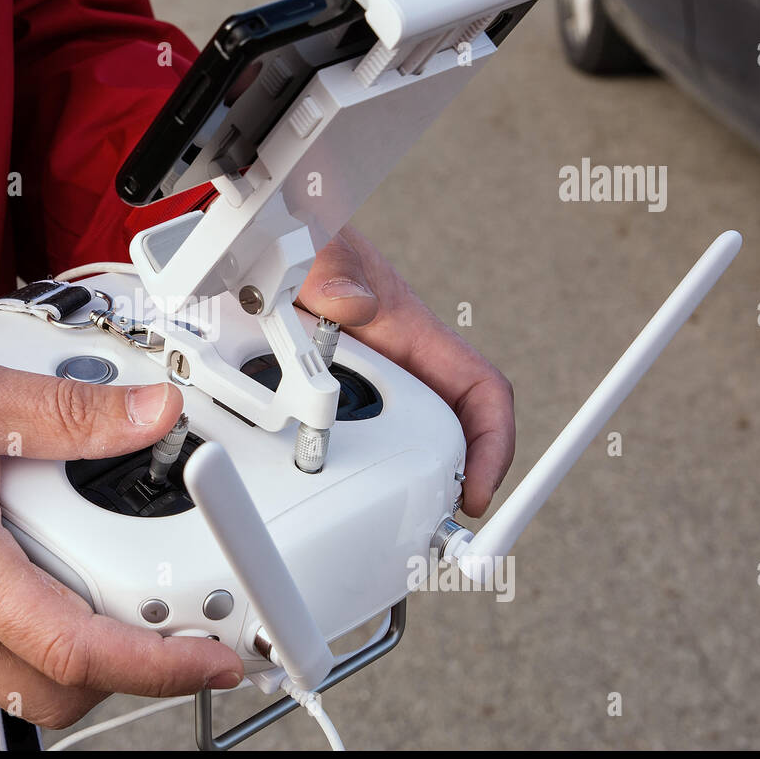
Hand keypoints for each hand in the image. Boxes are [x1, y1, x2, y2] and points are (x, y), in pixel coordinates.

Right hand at [0, 351, 243, 727]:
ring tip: (105, 581)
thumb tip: (153, 413)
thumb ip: (67, 413)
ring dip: (78, 651)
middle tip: (167, 618)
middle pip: (56, 691)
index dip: (159, 666)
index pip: (75, 650)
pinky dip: (31, 632)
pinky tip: (38, 568)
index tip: (214, 660)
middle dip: (126, 670)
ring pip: (21, 683)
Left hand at [298, 226, 515, 516]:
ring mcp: (360, 374)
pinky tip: (313, 481)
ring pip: (390, 437)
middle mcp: (392, 357)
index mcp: (406, 330)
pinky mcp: (324, 383)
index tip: (477, 493)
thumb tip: (355, 306)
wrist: (267, 228)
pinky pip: (339, 430)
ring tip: (374, 520)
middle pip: (441, 430)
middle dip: (442, 482)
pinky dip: (336, 459)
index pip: (477, 390)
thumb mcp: (316, 245)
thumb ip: (332, 269)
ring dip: (389, 478)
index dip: (492, 445)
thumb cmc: (305, 229)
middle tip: (420, 530)